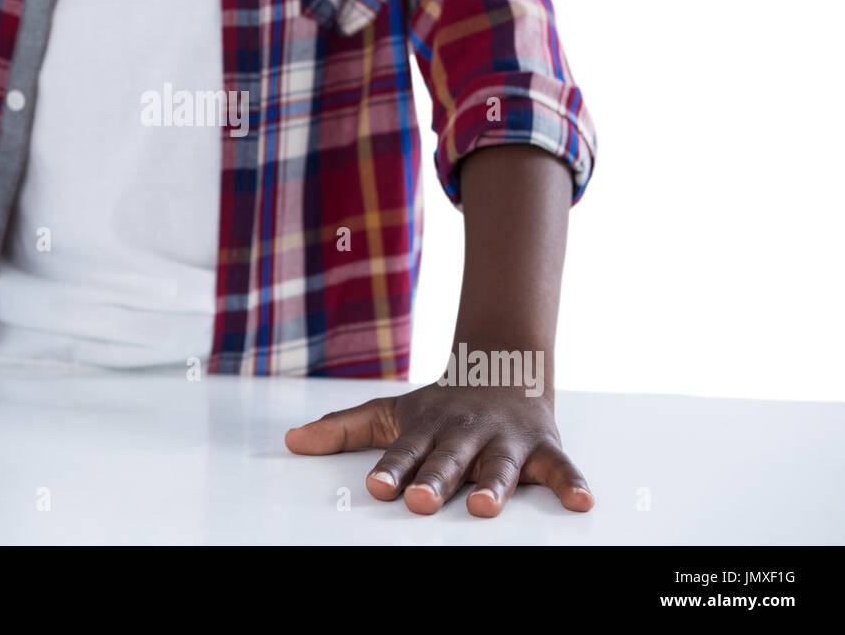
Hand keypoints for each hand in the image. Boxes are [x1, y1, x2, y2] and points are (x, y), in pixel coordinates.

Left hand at [285, 382, 592, 516]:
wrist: (501, 363)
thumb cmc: (440, 405)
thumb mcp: (390, 412)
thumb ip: (342, 430)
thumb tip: (290, 442)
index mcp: (426, 429)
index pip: (403, 452)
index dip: (390, 470)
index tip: (375, 487)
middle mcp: (464, 435)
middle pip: (448, 461)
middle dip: (435, 480)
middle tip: (421, 501)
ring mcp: (504, 441)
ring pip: (499, 466)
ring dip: (493, 486)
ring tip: (485, 509)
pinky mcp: (542, 447)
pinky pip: (560, 467)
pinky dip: (572, 483)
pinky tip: (581, 502)